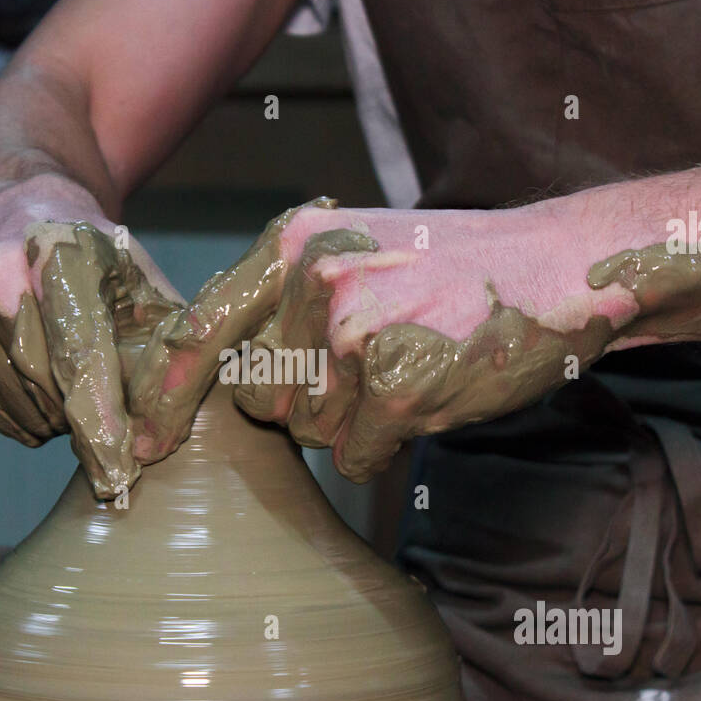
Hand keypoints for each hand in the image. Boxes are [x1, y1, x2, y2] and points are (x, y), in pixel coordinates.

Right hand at [0, 173, 181, 497]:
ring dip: (54, 417)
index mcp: (56, 251)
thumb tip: (187, 400)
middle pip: (45, 386)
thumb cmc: (91, 252)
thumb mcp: (138, 271)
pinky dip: (20, 417)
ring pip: (16, 404)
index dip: (100, 414)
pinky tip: (38, 390)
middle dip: (85, 416)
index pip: (78, 349)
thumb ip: (168, 329)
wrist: (11, 210)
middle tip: (112, 417)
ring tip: (72, 383)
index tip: (119, 468)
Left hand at [130, 198, 641, 481]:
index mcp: (293, 245)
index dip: (165, 394)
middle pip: (258, 399)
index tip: (142, 442)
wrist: (558, 266)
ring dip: (352, 422)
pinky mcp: (399, 385)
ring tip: (411, 364)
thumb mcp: (354, 251)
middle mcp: (313, 283)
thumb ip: (284, 299)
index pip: (199, 330)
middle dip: (300, 404)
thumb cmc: (452, 268)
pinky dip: (390, 442)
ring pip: (309, 433)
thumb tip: (226, 378)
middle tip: (370, 364)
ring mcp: (355, 335)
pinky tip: (433, 389)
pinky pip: (357, 455)